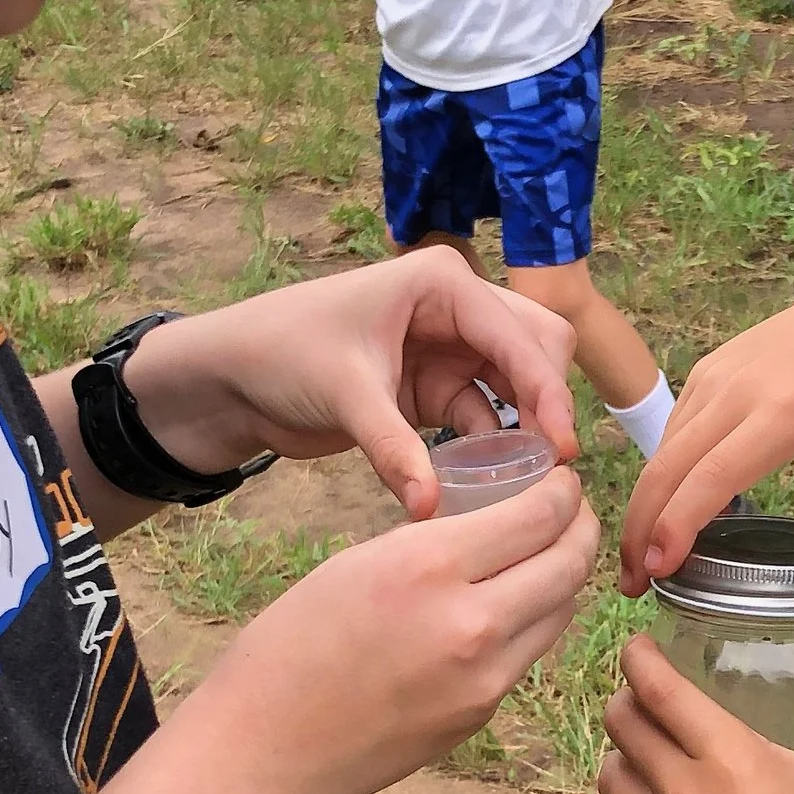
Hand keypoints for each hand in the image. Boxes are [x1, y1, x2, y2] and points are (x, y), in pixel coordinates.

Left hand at [121, 254, 579, 518]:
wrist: (231, 377)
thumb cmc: (280, 356)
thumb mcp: (345, 397)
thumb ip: (394, 450)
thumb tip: (431, 510)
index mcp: (441, 283)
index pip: (520, 335)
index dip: (547, 391)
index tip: (562, 449)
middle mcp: (455, 308)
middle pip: (536, 348)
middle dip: (547, 401)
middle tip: (549, 462)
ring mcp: (448, 348)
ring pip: (517, 384)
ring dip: (524, 425)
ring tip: (526, 478)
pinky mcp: (434, 386)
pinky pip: (484, 415)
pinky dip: (490, 445)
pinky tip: (485, 481)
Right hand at [197, 466, 598, 793]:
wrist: (266, 747)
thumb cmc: (290, 644)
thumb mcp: (359, 564)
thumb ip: (434, 545)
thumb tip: (496, 529)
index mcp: (430, 565)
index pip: (540, 515)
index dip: (564, 491)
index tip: (561, 480)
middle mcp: (472, 621)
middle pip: (570, 564)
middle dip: (581, 529)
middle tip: (572, 512)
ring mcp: (485, 677)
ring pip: (561, 612)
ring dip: (565, 578)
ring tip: (549, 555)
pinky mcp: (482, 714)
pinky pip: (528, 655)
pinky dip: (531, 623)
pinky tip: (509, 608)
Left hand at [593, 632, 793, 793]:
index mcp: (727, 755)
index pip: (657, 686)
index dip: (638, 657)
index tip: (641, 646)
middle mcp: (680, 790)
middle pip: (622, 723)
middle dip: (627, 698)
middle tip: (647, 696)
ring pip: (608, 776)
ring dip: (620, 755)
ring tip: (642, 752)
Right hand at [617, 249, 793, 606]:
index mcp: (786, 412)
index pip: (712, 477)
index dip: (676, 526)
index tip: (656, 572)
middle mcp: (741, 389)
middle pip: (669, 465)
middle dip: (639, 528)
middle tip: (631, 585)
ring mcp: (720, 372)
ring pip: (663, 446)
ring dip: (645, 503)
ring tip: (643, 557)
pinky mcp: (712, 365)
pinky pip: (674, 425)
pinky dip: (662, 470)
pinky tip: (669, 508)